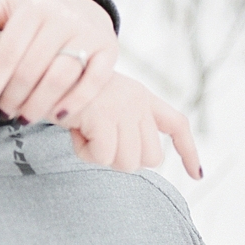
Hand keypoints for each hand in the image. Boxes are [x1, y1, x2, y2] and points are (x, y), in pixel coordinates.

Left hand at [0, 0, 117, 121]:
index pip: (6, 54)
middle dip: (11, 99)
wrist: (84, 9)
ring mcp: (87, 34)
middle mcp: (61, 19)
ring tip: (24, 119)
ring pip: (58, 79)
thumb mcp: (6, 7)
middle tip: (3, 114)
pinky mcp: (108, 50)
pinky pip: (93, 82)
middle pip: (30, 70)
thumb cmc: (36, 16)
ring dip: (37, 105)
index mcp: (33, 10)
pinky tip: (56, 117)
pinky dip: (75, 102)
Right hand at [62, 72, 201, 178]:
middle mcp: (139, 101)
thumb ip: (124, 127)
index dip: (189, 151)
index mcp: (142, 96)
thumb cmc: (69, 93)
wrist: (47, 70)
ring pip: (128, 162)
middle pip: (151, 157)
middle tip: (99, 141)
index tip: (197, 174)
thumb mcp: (104, 106)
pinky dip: (86, 153)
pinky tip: (76, 132)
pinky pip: (103, 157)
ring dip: (101, 156)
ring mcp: (124, 108)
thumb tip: (134, 161)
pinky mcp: (104, 116)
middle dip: (123, 159)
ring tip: (85, 132)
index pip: (176, 124)